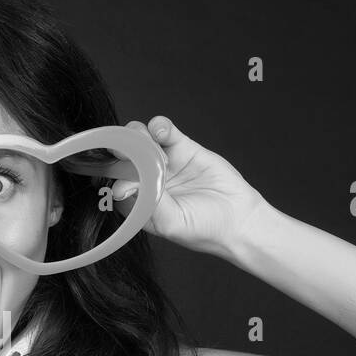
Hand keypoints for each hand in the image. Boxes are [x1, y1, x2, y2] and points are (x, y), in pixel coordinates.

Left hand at [111, 115, 270, 256]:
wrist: (239, 219)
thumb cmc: (203, 228)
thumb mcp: (170, 223)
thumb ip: (147, 202)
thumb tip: (123, 187)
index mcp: (139, 203)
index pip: (117, 183)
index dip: (116, 177)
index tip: (124, 181)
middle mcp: (148, 181)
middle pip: (124, 158)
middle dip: (122, 151)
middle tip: (127, 153)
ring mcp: (164, 162)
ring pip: (140, 140)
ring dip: (138, 137)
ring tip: (150, 146)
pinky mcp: (182, 148)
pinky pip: (165, 131)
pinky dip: (159, 126)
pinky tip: (162, 132)